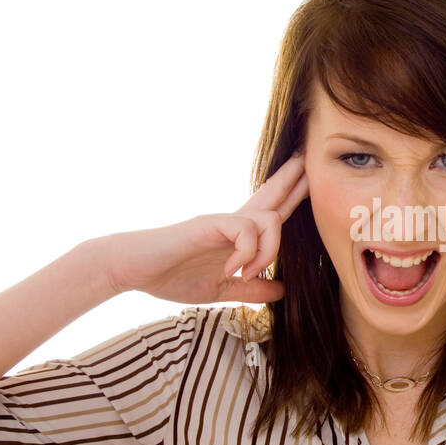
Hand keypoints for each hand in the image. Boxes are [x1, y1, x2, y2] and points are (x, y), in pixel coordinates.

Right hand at [98, 152, 308, 303]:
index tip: (311, 176)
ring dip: (268, 251)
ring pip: (270, 220)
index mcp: (237, 236)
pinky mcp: (209, 225)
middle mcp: (234, 222)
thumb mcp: (222, 290)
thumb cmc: (171, 276)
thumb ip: (251, 289)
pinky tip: (231, 270)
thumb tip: (282, 290)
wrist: (134, 270)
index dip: (294, 194)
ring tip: (246, 275)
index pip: (274, 212)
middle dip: (295, 177)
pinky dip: (248, 255)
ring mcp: (223, 221)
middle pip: (274, 194)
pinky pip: (246, 231)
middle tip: (312, 154)